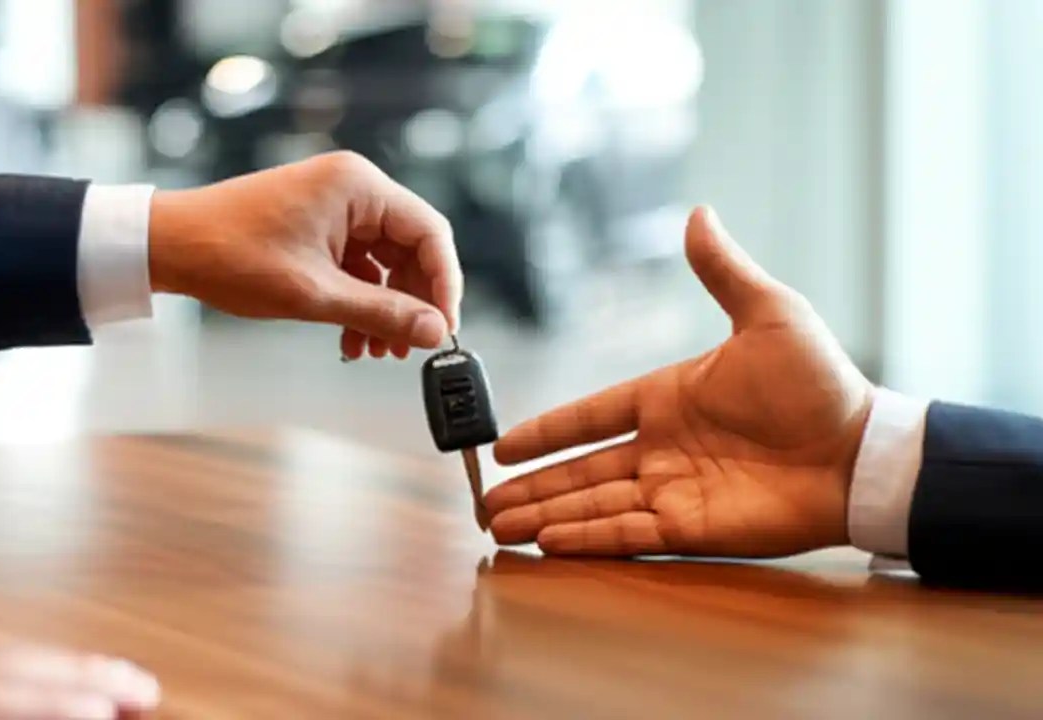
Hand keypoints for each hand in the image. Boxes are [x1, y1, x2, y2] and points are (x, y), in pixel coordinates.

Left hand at [148, 151, 460, 359]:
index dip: (443, 284)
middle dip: (412, 302)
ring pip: (383, 262)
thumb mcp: (315, 295)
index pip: (429, 233)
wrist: (168, 246)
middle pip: (410, 249)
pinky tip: (353, 338)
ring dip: (384, 308)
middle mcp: (352, 188)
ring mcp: (333, 206)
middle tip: (410, 347)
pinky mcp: (316, 226)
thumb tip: (433, 331)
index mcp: (358, 187)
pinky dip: (358, 300)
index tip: (443, 327)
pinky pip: (356, 265)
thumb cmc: (231, 255)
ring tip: (379, 350)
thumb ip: (382, 313)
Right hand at [486, 207, 874, 557]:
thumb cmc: (818, 382)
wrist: (860, 451)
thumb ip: (722, 271)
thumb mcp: (768, 315)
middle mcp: (661, 447)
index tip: (502, 446)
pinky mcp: (692, 528)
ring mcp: (673, 490)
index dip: (544, 432)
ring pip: (592, 503)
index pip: (588, 417)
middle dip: (530, 486)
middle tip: (483, 502)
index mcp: (665, 398)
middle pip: (578, 469)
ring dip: (544, 515)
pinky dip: (586, 538)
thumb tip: (698, 212)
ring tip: (498, 527)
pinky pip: (626, 534)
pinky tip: (547, 544)